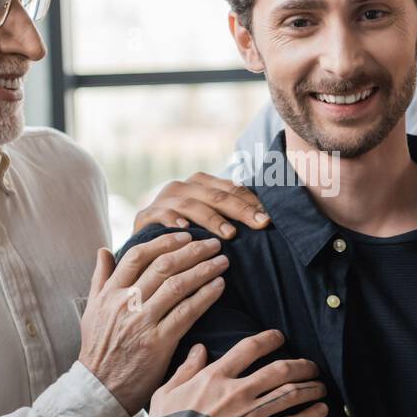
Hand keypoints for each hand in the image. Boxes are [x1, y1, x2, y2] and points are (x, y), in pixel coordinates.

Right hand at [78, 232, 228, 413]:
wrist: (100, 389)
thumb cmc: (99, 350)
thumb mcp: (92, 310)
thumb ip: (100, 278)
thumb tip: (104, 249)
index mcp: (110, 293)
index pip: (139, 255)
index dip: (165, 242)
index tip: (185, 236)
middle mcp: (125, 303)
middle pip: (163, 265)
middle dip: (192, 250)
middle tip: (212, 244)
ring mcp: (141, 322)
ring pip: (177, 285)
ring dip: (204, 269)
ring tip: (222, 261)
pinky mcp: (158, 342)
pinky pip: (186, 312)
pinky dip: (205, 296)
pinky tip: (219, 286)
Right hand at [133, 171, 269, 239]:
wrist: (146, 233)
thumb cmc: (185, 227)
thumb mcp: (208, 214)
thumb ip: (230, 211)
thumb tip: (266, 217)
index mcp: (201, 182)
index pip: (231, 189)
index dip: (252, 203)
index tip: (270, 219)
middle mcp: (183, 186)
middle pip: (217, 196)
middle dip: (241, 210)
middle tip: (260, 224)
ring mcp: (164, 199)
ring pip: (192, 206)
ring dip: (212, 220)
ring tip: (230, 234)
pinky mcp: (146, 215)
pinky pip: (161, 216)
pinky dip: (173, 222)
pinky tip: (186, 230)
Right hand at [150, 330, 327, 416]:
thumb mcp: (167, 391)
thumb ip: (186, 369)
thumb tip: (199, 349)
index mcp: (216, 376)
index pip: (249, 348)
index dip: (269, 339)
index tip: (280, 338)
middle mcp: (238, 390)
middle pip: (280, 370)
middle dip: (301, 366)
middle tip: (312, 367)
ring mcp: (251, 414)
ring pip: (291, 394)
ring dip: (311, 389)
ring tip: (321, 387)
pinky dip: (311, 416)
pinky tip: (321, 412)